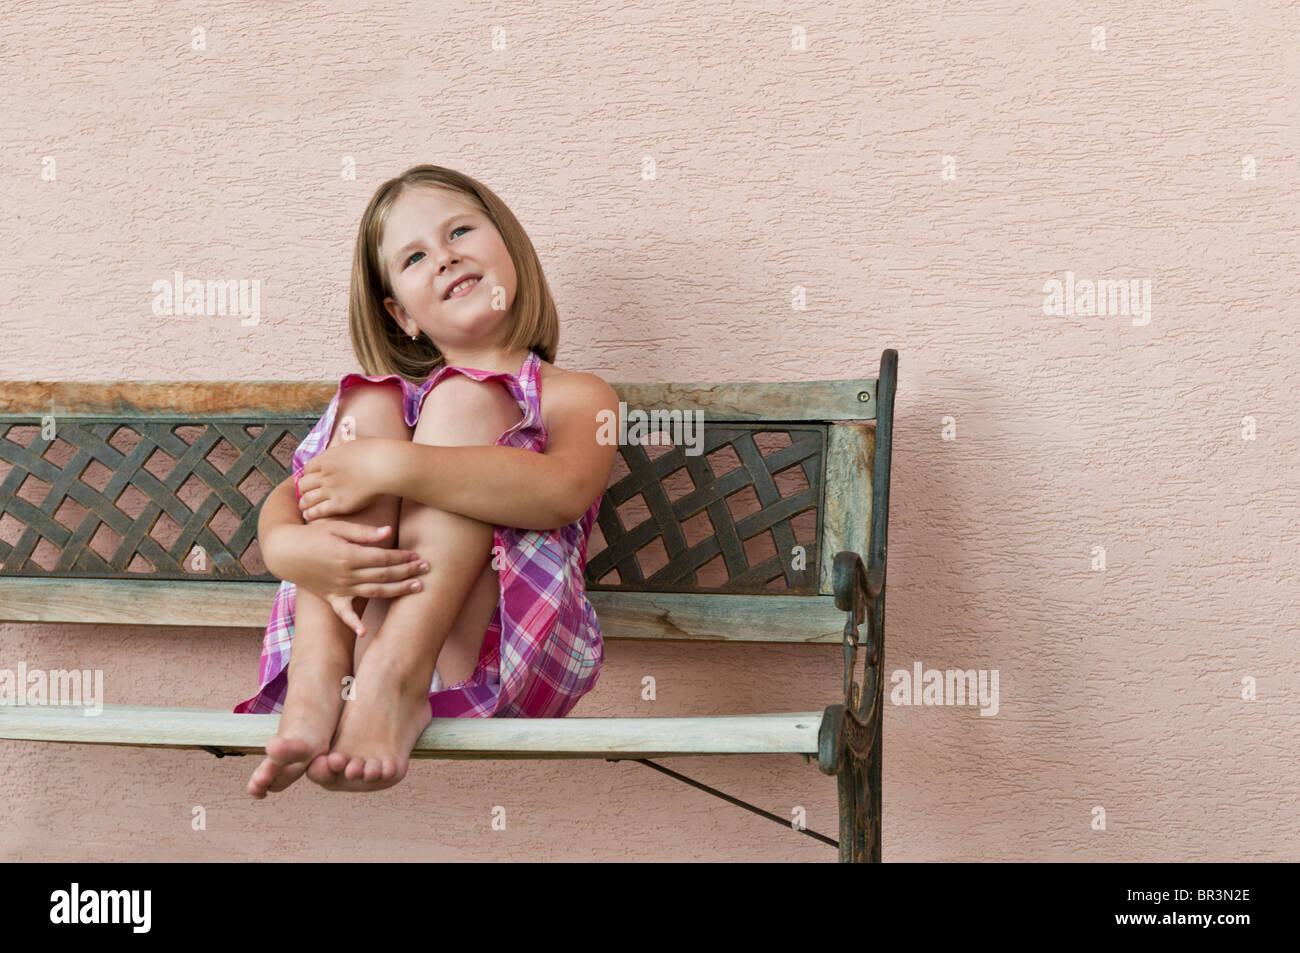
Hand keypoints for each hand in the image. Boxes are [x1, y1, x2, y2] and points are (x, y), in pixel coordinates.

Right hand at [264, 520, 428, 636]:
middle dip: (407, 572)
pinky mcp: (331, 598)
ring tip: (417, 588)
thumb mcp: (336, 527)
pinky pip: (344, 613)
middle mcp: (346, 575)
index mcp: (349, 555)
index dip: (403, 558)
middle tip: (427, 569)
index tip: (418, 556)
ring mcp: (339, 588)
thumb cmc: (312, 534)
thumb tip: (388, 532)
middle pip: (384, 575)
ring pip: (374, 592)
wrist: (284, 550)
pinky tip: (365, 632)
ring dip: (397, 591)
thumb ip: (363, 533)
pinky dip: (353, 623)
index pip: (384, 558)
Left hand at [295, 437, 400, 520]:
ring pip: (307, 498)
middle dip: (303, 489)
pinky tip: (308, 516)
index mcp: (327, 458)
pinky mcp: (339, 504)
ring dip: (304, 503)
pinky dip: (310, 513)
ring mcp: (330, 490)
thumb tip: (345, 440)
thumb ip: (345, 446)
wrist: (384, 466)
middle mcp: (325, 474)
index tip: (311, 478)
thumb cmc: (375, 453)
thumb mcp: (355, 443)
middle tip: (305, 493)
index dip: (308, 474)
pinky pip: (318, 510)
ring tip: (304, 507)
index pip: (308, 468)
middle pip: (304, 484)